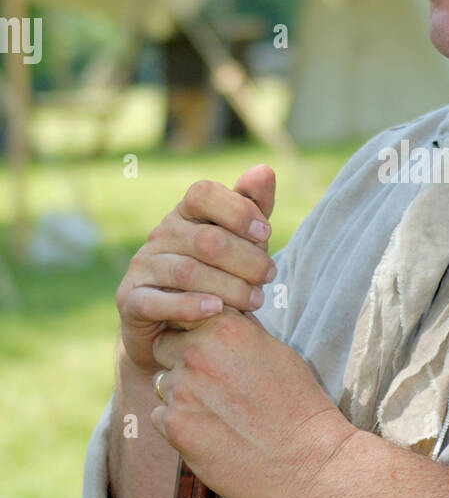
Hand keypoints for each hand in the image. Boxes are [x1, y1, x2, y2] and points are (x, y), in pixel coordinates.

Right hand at [116, 164, 277, 374]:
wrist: (176, 327)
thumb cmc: (216, 275)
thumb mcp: (239, 240)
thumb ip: (251, 207)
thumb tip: (265, 170)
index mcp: (184, 214)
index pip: (202, 193)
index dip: (237, 209)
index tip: (265, 232)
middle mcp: (160, 235)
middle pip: (205, 239)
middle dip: (245, 259)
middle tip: (269, 276)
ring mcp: (143, 267)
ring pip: (186, 272)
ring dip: (229, 287)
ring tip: (256, 300)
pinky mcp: (130, 300)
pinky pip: (157, 302)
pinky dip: (189, 306)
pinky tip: (216, 310)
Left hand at [149, 310, 354, 497]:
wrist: (307, 460)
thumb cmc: (298, 404)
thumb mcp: (275, 351)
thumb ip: (240, 330)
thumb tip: (219, 315)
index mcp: (224, 327)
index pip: (184, 313)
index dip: (193, 331)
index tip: (208, 349)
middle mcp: (197, 352)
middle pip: (164, 346)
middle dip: (180, 360)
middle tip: (213, 384)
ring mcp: (182, 389)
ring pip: (163, 383)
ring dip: (182, 394)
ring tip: (221, 413)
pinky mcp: (175, 426)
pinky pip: (160, 416)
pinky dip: (179, 424)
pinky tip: (211, 433)